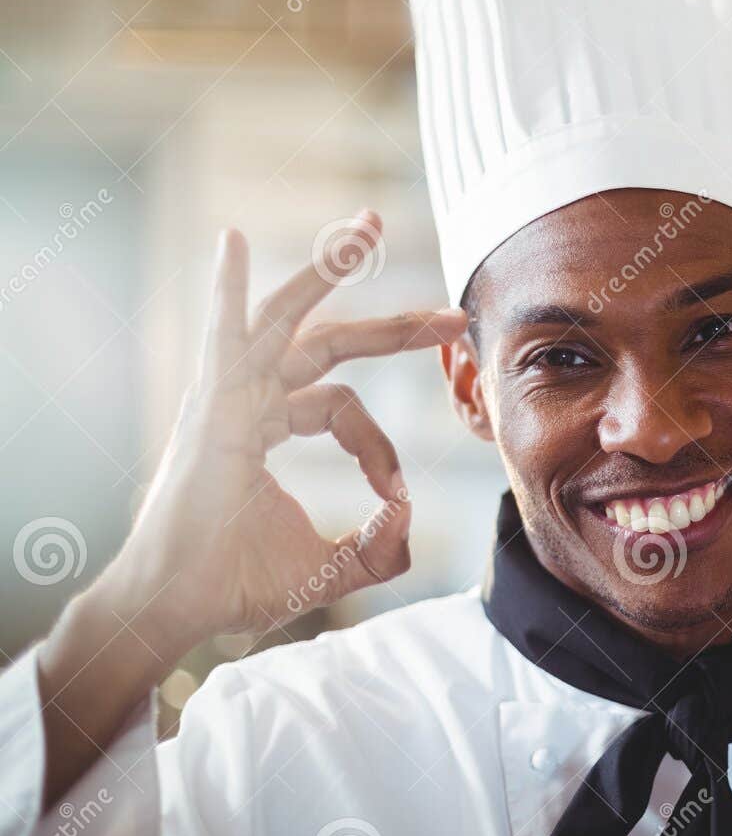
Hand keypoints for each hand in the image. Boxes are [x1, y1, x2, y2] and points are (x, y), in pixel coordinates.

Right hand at [93, 211, 465, 655]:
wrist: (176, 608)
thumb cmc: (233, 585)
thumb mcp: (329, 566)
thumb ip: (377, 546)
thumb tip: (410, 519)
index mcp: (269, 424)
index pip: (348, 410)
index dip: (383, 450)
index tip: (398, 498)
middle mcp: (249, 399)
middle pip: (329, 342)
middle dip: (392, 326)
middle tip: (452, 315)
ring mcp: (227, 398)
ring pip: (288, 319)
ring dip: (328, 269)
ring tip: (368, 227)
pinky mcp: (209, 409)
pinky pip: (221, 338)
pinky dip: (225, 290)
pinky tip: (231, 242)